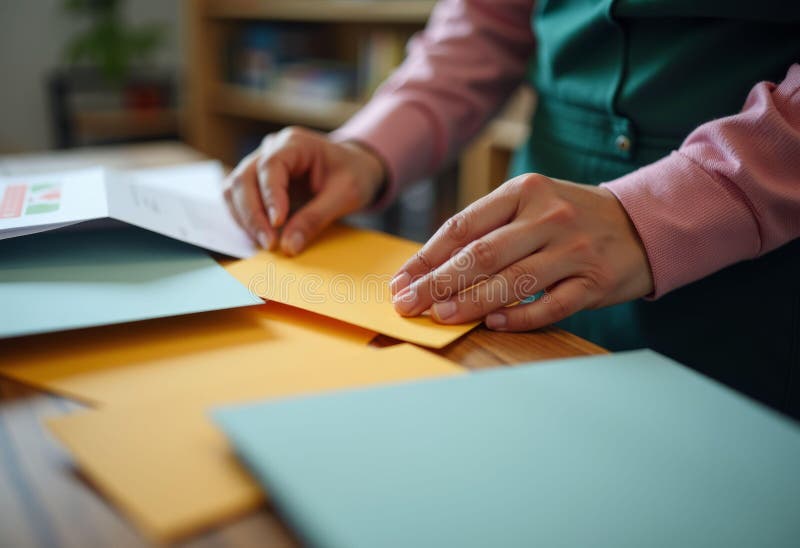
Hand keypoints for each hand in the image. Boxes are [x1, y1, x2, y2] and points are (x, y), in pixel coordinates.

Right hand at [224, 127, 385, 254]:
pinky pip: (238, 200)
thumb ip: (316, 218)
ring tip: (264, 243)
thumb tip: (289, 246)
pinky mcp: (257, 182)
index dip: (269, 196)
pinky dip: (244, 219)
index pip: (270, 166)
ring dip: (244, 218)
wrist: (356, 168)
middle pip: (244, 178)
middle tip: (268, 244)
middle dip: (252, 214)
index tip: (277, 223)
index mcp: (295, 143)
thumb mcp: (345, 195)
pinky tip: (259, 237)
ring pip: (234, 189)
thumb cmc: (354, 174)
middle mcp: (271, 149)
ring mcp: (260, 164)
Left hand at [390, 173, 653, 330]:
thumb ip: (487, 230)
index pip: (463, 226)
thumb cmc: (570, 218)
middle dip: (438, 283)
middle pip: (482, 254)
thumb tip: (430, 270)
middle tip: (409, 305)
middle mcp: (548, 216)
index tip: (401, 282)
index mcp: (524, 192)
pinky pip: (551, 305)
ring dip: (471, 302)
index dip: (427, 258)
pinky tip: (494, 323)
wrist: (642, 223)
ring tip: (440, 317)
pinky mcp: (595, 281)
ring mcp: (574, 249)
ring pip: (512, 280)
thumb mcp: (530, 206)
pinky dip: (520, 317)